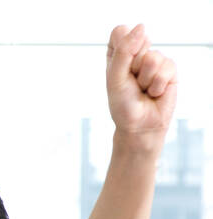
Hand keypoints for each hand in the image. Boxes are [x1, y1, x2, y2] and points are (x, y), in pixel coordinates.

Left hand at [106, 24, 176, 149]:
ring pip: (152, 57)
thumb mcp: (115, 78)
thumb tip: (141, 26)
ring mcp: (154, 59)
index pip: (120, 32)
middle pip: (138, 41)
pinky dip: (157, 84)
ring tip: (143, 89)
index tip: (120, 68)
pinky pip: (166, 68)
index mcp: (118, 53)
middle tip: (131, 82)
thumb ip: (124, 51)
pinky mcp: (170, 69)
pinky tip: (155, 93)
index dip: (122, 48)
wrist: (140, 126)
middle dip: (133, 66)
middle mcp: (136, 53)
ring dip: (145, 78)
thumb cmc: (123, 104)